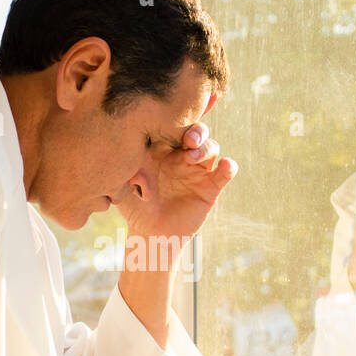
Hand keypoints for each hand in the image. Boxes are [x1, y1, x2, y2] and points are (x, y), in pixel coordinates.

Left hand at [115, 122, 237, 241]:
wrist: (150, 234)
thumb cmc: (135, 207)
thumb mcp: (126, 184)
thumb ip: (130, 167)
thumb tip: (135, 161)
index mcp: (162, 148)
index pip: (173, 126)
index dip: (176, 120)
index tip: (170, 123)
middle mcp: (182, 155)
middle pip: (197, 131)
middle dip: (196, 130)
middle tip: (188, 140)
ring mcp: (197, 170)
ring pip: (211, 148)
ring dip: (206, 148)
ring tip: (192, 158)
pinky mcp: (210, 187)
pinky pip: (224, 173)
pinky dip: (229, 167)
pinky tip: (226, 165)